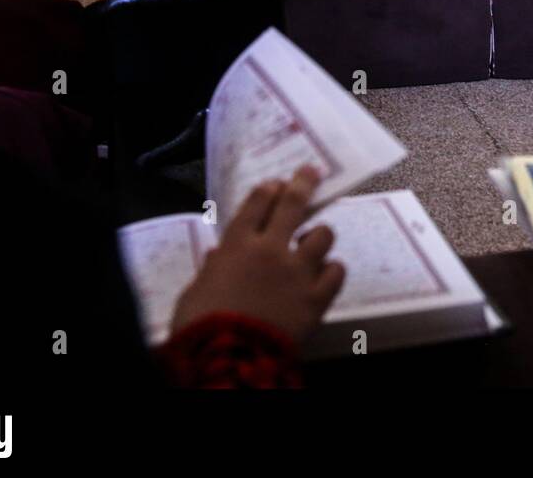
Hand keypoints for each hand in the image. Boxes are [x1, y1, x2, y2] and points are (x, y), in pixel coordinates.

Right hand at [170, 166, 344, 345]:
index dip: (269, 189)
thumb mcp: (196, 292)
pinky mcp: (316, 297)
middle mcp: (271, 249)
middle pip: (293, 204)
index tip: (276, 184)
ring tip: (314, 242)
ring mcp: (298, 271)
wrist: (229, 359)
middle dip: (304, 183)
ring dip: (319, 236)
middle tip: (312, 173)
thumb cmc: (202, 325)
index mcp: (237, 245)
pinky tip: (326, 274)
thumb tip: (217, 258)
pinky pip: (336, 271)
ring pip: (323, 235)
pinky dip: (332, 271)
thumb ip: (212, 270)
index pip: (257, 202)